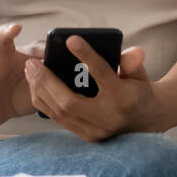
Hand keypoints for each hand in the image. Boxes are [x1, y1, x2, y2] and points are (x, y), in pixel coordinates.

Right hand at [0, 23, 44, 127]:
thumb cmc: (21, 92)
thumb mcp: (37, 85)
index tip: (46, 44)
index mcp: (18, 57)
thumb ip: (49, 77)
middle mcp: (0, 58)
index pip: (27, 44)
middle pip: (1, 39)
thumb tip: (67, 70)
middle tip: (13, 30)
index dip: (37, 44)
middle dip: (5, 32)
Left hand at [24, 35, 157, 141]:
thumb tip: (134, 50)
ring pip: (60, 112)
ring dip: (41, 91)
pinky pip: (59, 119)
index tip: (71, 39)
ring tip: (30, 71)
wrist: (147, 120)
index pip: (103, 75)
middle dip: (47, 81)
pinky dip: (45, 102)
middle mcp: (108, 117)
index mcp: (124, 97)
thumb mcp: (139, 73)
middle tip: (32, 62)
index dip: (87, 57)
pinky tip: (35, 87)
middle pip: (70, 101)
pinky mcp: (87, 136)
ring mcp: (96, 131)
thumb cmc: (139, 89)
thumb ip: (131, 61)